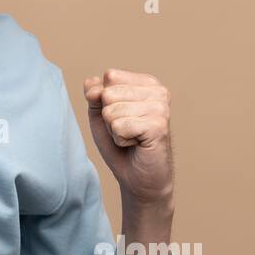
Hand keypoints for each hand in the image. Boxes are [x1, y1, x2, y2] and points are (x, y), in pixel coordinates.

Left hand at [83, 69, 173, 206]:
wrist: (139, 177)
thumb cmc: (121, 144)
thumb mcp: (101, 115)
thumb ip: (94, 95)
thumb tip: (93, 87)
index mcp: (147, 83)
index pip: (109, 76)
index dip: (104, 101)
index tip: (121, 117)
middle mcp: (158, 91)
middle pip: (108, 94)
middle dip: (109, 117)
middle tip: (126, 131)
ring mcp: (161, 108)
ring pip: (111, 111)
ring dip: (115, 130)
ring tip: (132, 138)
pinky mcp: (158, 126)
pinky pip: (119, 126)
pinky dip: (121, 140)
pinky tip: (136, 144)